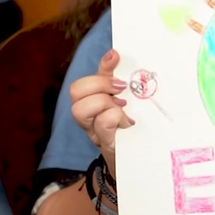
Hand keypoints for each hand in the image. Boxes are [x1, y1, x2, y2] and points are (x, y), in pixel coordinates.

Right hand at [69, 49, 134, 179]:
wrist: (138, 162)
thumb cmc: (132, 129)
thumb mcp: (128, 101)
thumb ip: (120, 78)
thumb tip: (114, 53)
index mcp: (94, 100)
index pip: (84, 79)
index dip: (100, 66)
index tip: (116, 57)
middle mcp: (88, 116)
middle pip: (75, 90)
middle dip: (99, 85)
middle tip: (121, 90)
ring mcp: (94, 131)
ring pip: (80, 109)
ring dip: (105, 104)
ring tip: (123, 110)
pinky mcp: (105, 144)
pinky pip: (103, 123)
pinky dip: (115, 118)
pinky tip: (127, 123)